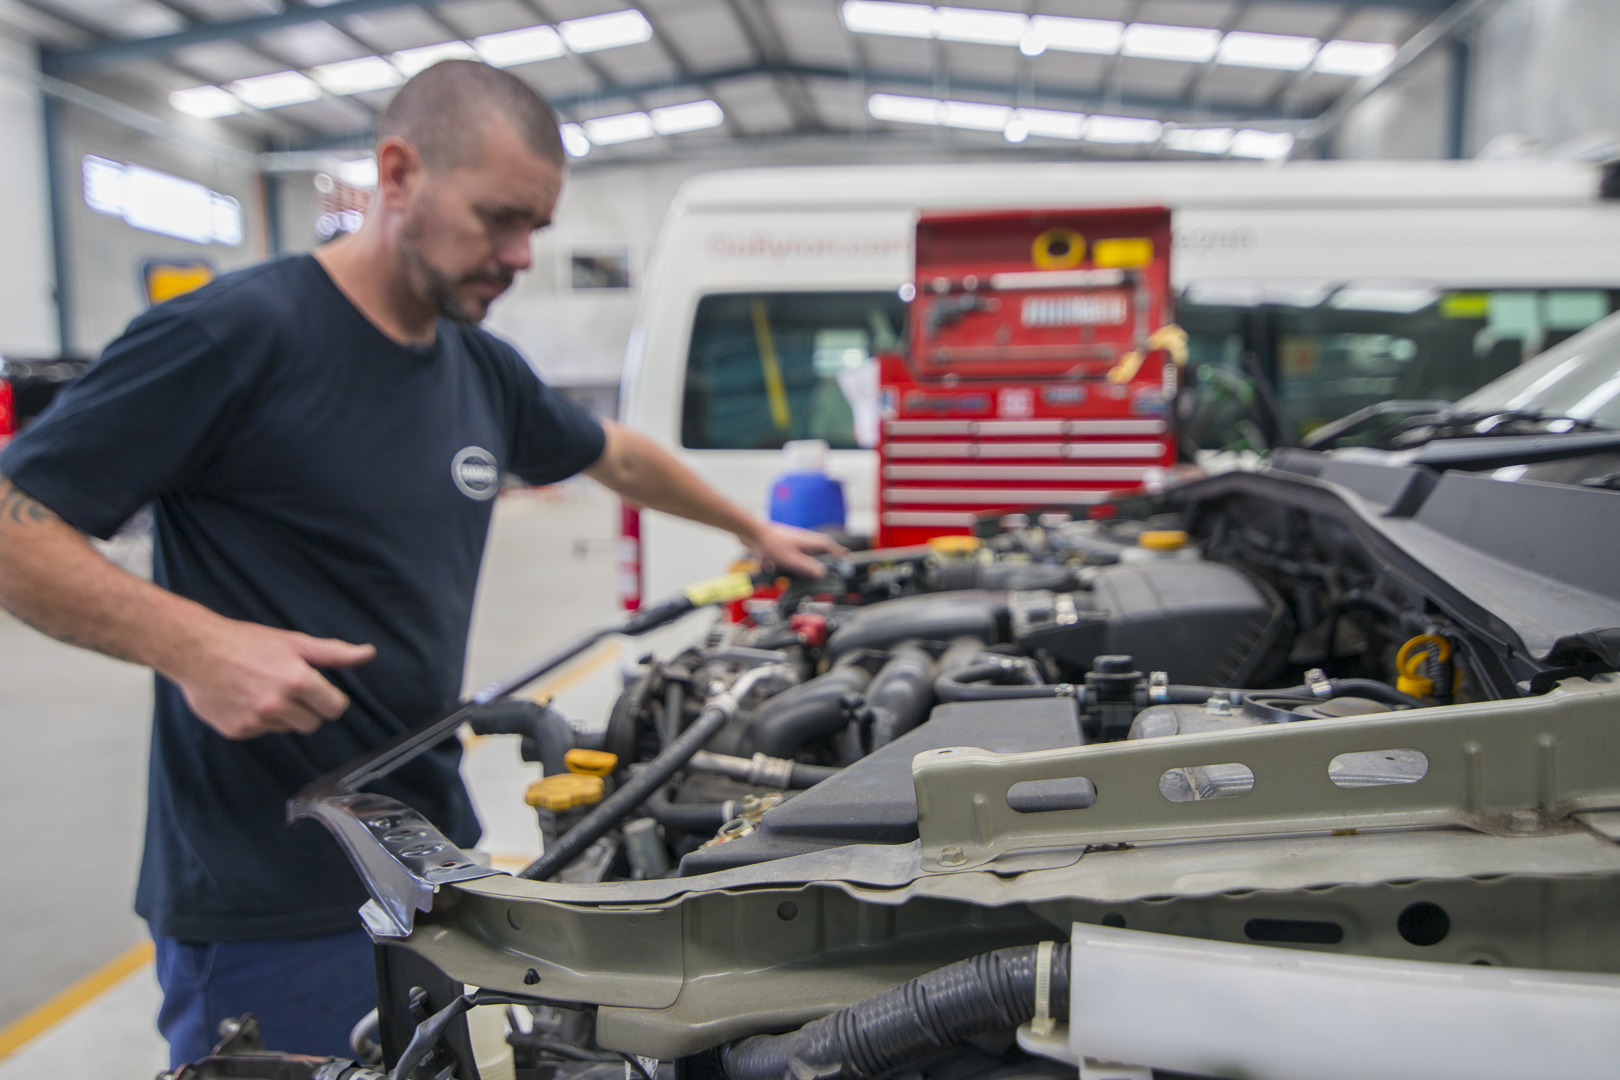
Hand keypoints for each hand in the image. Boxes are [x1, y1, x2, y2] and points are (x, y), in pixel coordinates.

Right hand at [165, 618, 375, 739]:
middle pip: (312, 723)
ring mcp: (255, 720)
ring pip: (286, 728)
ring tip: (261, 689)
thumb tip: (367, 654)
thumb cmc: (245, 642)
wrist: (194, 650)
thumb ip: (333, 653)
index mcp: (297, 680)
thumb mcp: (293, 642)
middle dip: (307, 709)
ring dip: (281, 714)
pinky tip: (243, 698)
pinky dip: (257, 720)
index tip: (319, 691)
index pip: (334, 709)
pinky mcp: (236, 731)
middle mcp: (278, 704)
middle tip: (288, 688)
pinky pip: (261, 732)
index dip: (329, 700)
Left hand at [744, 522, 843, 579]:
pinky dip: (782, 565)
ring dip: (797, 567)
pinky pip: (786, 559)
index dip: (838, 553)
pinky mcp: (781, 547)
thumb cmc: (771, 543)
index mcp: (808, 542)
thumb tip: (822, 573)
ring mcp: (791, 543)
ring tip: (794, 576)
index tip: (846, 559)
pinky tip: (772, 568)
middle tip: (823, 575)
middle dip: (819, 564)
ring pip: (800, 558)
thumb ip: (806, 567)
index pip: (829, 546)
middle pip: (817, 553)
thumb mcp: (790, 559)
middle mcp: (802, 541)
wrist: (751, 533)